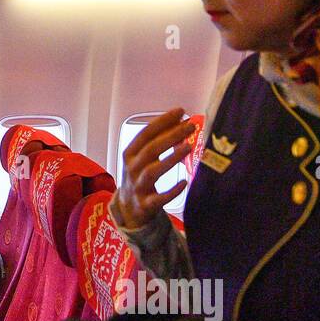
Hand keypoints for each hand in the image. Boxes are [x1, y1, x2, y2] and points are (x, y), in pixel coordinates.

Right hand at [115, 108, 198, 228]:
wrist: (130, 208)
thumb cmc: (140, 177)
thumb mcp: (142, 158)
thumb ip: (158, 143)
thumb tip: (183, 124)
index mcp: (129, 154)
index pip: (145, 134)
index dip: (162, 121)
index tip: (180, 112)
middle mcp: (131, 169)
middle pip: (150, 149)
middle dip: (171, 136)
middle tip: (190, 126)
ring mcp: (137, 187)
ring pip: (152, 171)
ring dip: (170, 158)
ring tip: (188, 147)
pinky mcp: (145, 205)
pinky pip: (158, 199)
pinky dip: (171, 191)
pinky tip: (184, 183)